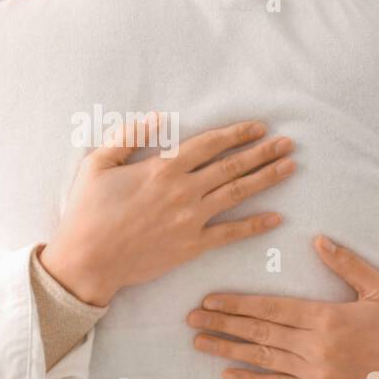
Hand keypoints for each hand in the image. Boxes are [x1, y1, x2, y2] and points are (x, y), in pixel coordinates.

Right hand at [38, 114, 295, 305]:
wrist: (88, 259)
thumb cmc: (88, 210)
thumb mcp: (98, 163)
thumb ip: (128, 136)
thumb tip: (157, 118)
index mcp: (163, 167)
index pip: (209, 144)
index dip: (236, 133)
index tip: (258, 127)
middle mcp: (184, 190)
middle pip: (232, 165)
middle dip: (263, 152)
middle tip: (287, 143)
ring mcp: (191, 219)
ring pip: (238, 193)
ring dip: (266, 178)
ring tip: (289, 167)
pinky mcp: (192, 246)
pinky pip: (231, 234)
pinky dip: (255, 225)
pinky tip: (276, 217)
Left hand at [185, 234, 378, 378]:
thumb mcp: (378, 288)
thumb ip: (347, 263)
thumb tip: (317, 238)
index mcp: (326, 317)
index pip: (271, 308)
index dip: (237, 303)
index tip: (209, 299)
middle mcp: (315, 346)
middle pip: (259, 332)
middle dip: (221, 323)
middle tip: (190, 318)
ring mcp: (315, 373)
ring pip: (262, 358)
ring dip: (227, 349)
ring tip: (199, 342)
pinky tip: (228, 374)